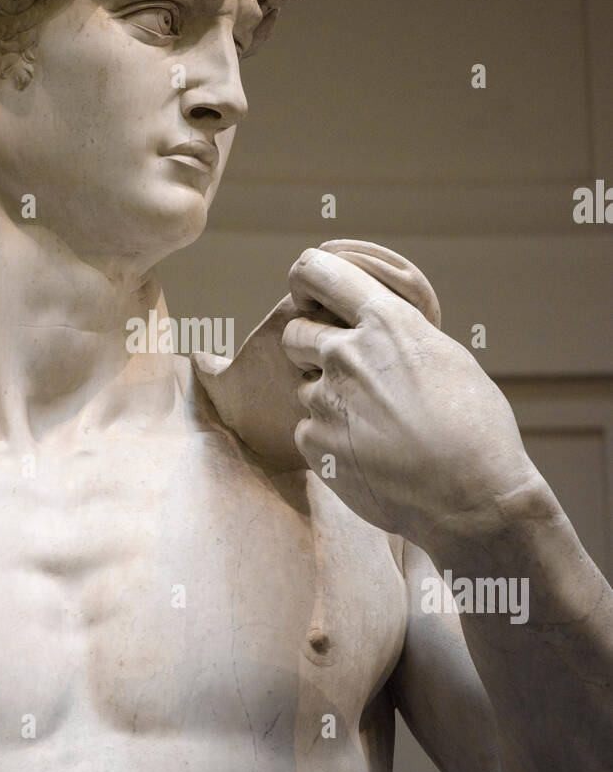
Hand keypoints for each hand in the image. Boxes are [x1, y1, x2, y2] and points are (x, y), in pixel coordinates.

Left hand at [282, 245, 536, 547]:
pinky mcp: (315, 442)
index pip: (319, 272)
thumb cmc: (475, 429)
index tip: (306, 287)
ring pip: (306, 388)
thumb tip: (376, 330)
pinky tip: (368, 455)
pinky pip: (308, 430)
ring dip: (329, 401)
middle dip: (310, 347)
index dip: (306, 277)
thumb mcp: (447, 359)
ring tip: (375, 428)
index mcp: (386, 323)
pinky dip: (330, 441)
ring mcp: (326, 399)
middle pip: (296, 333)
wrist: (471, 498)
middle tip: (344, 372)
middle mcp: (347, 353)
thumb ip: (400, 338)